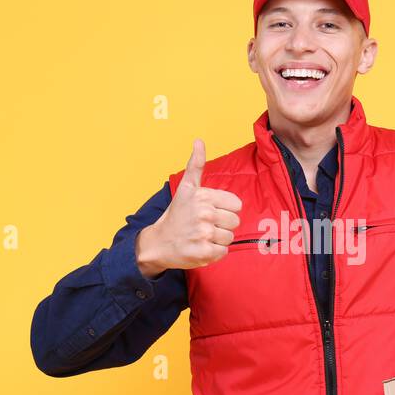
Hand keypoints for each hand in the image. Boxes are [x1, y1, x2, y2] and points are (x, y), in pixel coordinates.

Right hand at [136, 139, 242, 276]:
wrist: (158, 243)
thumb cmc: (177, 215)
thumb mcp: (187, 188)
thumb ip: (196, 165)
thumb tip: (199, 141)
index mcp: (203, 196)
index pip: (236, 205)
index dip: (225, 210)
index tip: (210, 212)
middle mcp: (204, 213)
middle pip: (235, 222)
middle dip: (222, 226)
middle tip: (204, 226)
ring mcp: (203, 233)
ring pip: (230, 238)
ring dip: (218, 240)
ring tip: (201, 237)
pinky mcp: (203, 252)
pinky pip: (223, 252)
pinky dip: (214, 253)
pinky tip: (200, 247)